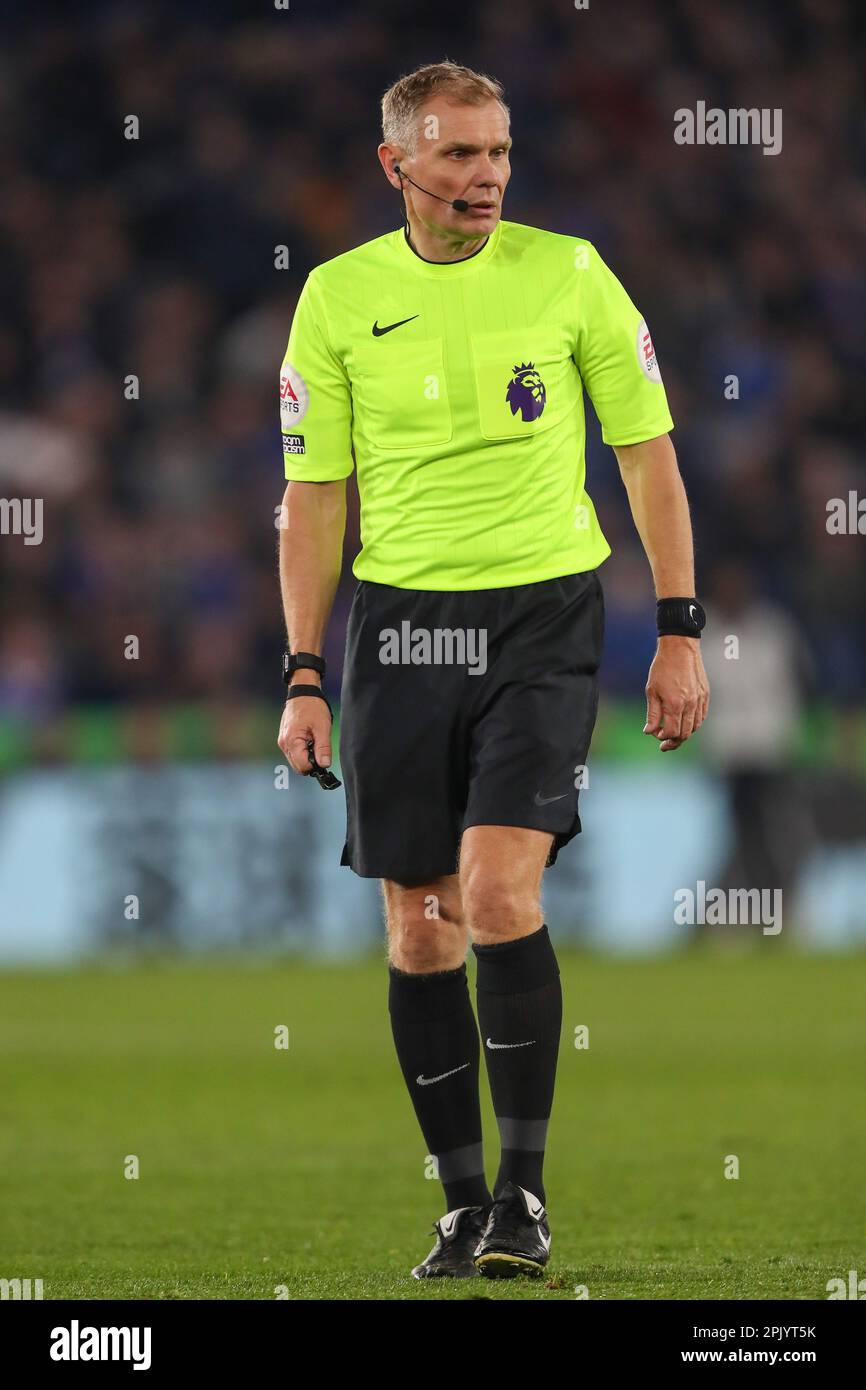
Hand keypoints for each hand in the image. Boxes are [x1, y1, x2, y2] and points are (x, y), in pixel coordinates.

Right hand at [278, 692, 332, 774]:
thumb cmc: (312, 706)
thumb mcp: (322, 727)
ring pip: (296, 760)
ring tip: (314, 741)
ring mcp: (283, 742)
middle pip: (298, 766)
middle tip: (320, 748)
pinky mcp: (284, 739)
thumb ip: (323, 748)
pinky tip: (309, 739)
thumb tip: (324, 764)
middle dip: (311, 762)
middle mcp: (284, 743)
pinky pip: (294, 753)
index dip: (315, 765)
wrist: (303, 693)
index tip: (323, 756)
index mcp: (292, 741)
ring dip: (307, 756)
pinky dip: (303, 751)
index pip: (303, 766)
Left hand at [644, 636, 709, 751]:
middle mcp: (689, 704)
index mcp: (675, 704)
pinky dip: (694, 723)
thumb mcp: (651, 691)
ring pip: (695, 727)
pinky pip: (702, 716)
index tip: (657, 735)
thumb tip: (649, 731)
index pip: (672, 732)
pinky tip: (685, 723)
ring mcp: (699, 700)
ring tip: (674, 734)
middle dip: (674, 741)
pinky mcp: (705, 695)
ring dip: (685, 734)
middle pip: (685, 733)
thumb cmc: (662, 668)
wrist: (680, 648)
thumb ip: (652, 714)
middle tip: (664, 743)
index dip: (663, 738)